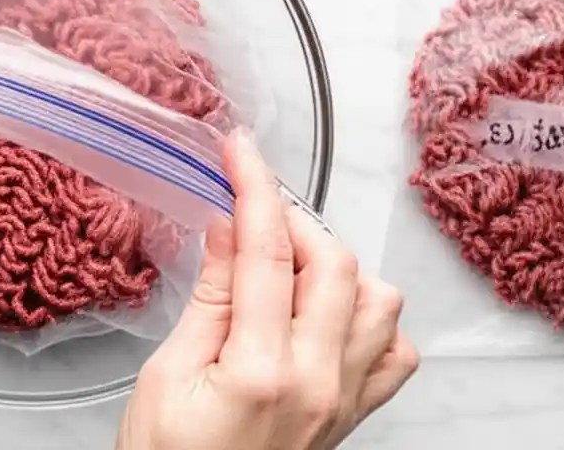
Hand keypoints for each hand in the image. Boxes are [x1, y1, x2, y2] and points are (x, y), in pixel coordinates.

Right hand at [116, 132, 417, 449]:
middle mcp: (319, 384)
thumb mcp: (166, 377)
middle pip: (335, 264)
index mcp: (261, 373)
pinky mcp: (355, 413)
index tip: (239, 150)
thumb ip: (210, 298)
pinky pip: (396, 349)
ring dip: (337, 267)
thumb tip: (229, 225)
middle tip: (250, 213)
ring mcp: (346, 400)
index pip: (268, 253)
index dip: (254, 187)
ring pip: (381, 299)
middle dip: (292, 221)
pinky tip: (327, 316)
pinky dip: (371, 318)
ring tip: (286, 270)